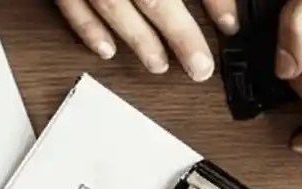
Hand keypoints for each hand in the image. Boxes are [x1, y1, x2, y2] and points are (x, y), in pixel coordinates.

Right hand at [54, 0, 237, 80]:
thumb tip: (222, 1)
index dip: (215, 1)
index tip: (230, 26)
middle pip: (156, 0)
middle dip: (181, 37)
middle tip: (200, 68)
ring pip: (114, 8)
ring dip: (139, 40)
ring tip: (159, 65)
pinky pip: (72, 5)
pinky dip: (88, 30)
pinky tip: (106, 50)